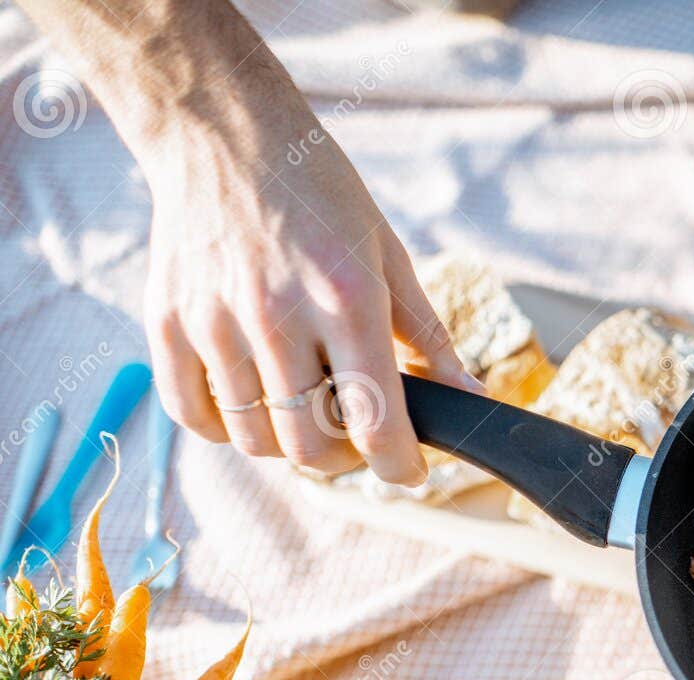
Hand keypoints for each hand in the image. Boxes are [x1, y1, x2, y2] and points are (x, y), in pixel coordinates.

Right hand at [142, 118, 475, 485]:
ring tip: (306, 410)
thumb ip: (428, 336)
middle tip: (356, 438)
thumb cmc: (320, 193)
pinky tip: (253, 402)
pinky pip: (194, 416)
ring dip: (288, 444)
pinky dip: (228, 428)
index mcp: (346, 299)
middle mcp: (278, 316)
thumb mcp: (389, 255)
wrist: (224, 134)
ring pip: (254, 439)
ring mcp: (215, 321)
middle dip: (345, 460)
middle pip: (309, 447)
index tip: (411, 474)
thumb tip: (469, 398)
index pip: (375, 421)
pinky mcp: (167, 322)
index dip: (399, 467)